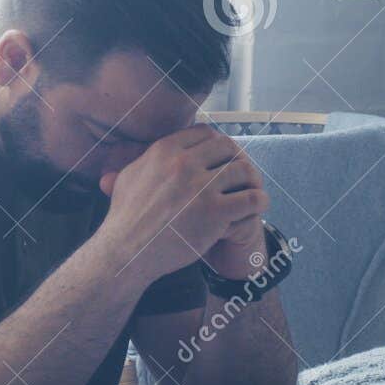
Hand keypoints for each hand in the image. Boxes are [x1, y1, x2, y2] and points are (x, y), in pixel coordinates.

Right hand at [95, 124, 269, 281]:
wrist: (127, 252)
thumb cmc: (125, 218)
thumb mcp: (127, 177)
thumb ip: (145, 159)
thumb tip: (152, 150)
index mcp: (164, 151)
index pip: (205, 133)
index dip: (217, 144)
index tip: (222, 158)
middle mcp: (183, 164)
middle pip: (227, 147)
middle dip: (237, 157)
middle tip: (241, 173)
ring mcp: (200, 188)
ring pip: (244, 170)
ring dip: (253, 179)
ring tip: (253, 189)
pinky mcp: (214, 213)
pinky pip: (251, 198)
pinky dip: (259, 200)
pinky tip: (258, 205)